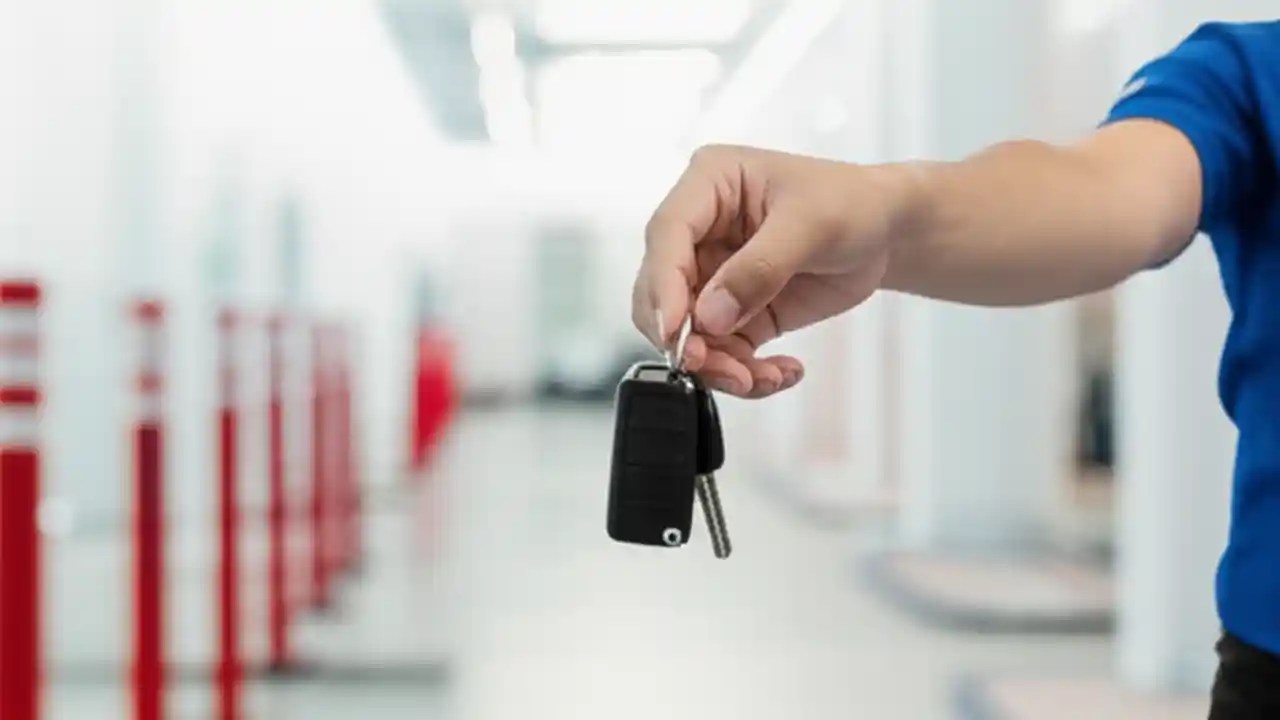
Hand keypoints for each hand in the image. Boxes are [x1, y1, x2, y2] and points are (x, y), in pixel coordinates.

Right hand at [633, 145, 902, 397]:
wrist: (885, 231)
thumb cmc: (851, 204)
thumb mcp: (812, 225)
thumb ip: (759, 269)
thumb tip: (708, 317)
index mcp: (709, 184)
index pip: (667, 234)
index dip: (663, 285)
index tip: (675, 331)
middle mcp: (699, 231)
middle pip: (663, 291)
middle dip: (688, 338)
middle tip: (724, 369)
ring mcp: (713, 275)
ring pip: (688, 332)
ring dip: (719, 365)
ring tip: (761, 379)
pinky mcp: (733, 312)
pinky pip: (721, 352)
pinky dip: (745, 373)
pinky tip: (780, 374)